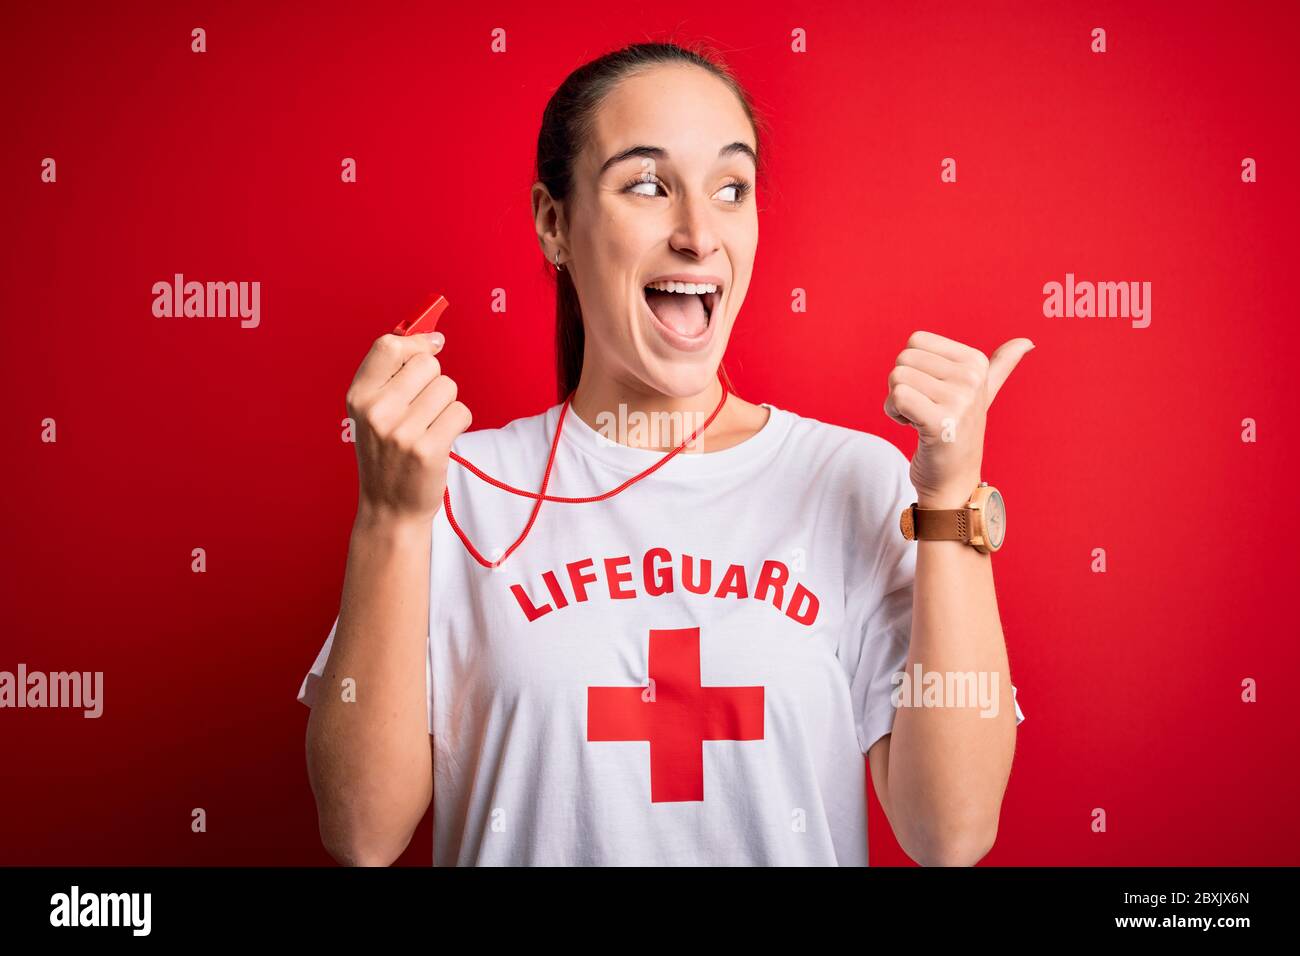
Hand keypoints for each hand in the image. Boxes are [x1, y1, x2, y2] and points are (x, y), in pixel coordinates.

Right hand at [346, 330, 471, 526]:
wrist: (389, 509)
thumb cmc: (386, 456)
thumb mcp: (372, 413)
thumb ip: (392, 375)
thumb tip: (432, 337)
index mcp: (359, 396)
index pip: (389, 346)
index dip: (417, 342)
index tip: (432, 346)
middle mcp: (376, 411)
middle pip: (428, 364)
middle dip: (435, 381)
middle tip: (423, 409)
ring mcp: (401, 432)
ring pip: (448, 387)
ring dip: (447, 404)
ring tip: (429, 427)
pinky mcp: (428, 449)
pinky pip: (461, 412)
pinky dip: (457, 423)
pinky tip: (441, 440)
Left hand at [884, 331, 1033, 507]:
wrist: (955, 480)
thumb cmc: (960, 432)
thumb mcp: (983, 394)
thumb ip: (1000, 366)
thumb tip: (1027, 342)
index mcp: (977, 362)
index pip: (916, 341)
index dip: (914, 368)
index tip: (933, 393)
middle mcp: (971, 377)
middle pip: (904, 359)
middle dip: (903, 385)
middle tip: (925, 409)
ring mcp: (959, 400)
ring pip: (897, 378)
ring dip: (897, 403)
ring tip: (921, 419)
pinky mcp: (941, 422)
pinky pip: (897, 398)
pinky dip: (894, 413)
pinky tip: (914, 428)